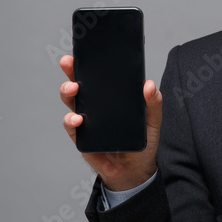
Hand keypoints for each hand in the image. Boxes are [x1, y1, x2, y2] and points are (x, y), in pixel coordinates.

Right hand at [59, 54, 161, 190]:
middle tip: (69, 63)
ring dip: (68, 93)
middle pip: (79, 85)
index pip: (97, 77)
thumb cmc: (142, 142)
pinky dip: (71, 121)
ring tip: (74, 90)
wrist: (135, 171)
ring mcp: (86, 121)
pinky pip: (72, 127)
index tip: (81, 50)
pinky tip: (78, 119)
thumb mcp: (152, 121)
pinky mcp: (82, 139)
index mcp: (110, 98)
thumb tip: (149, 85)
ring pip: (71, 103)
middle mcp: (95, 107)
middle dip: (71, 72)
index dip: (87, 63)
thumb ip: (153, 103)